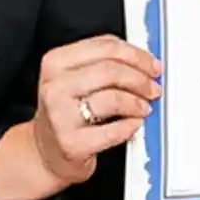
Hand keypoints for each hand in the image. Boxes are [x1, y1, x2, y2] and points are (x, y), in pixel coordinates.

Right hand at [31, 33, 161, 185]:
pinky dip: (131, 126)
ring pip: (113, 99)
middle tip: (154, 88)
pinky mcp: (71, 143)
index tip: (153, 65)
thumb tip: (144, 61)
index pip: (106, 47)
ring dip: (137, 103)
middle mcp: (54, 87)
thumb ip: (104, 63)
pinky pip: (113, 130)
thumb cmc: (66, 112)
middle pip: (111, 71)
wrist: (45, 152)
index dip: (137, 55)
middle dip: (140, 79)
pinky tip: (134, 124)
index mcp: (56, 62)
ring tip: (144, 107)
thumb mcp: (75, 78)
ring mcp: (60, 116)